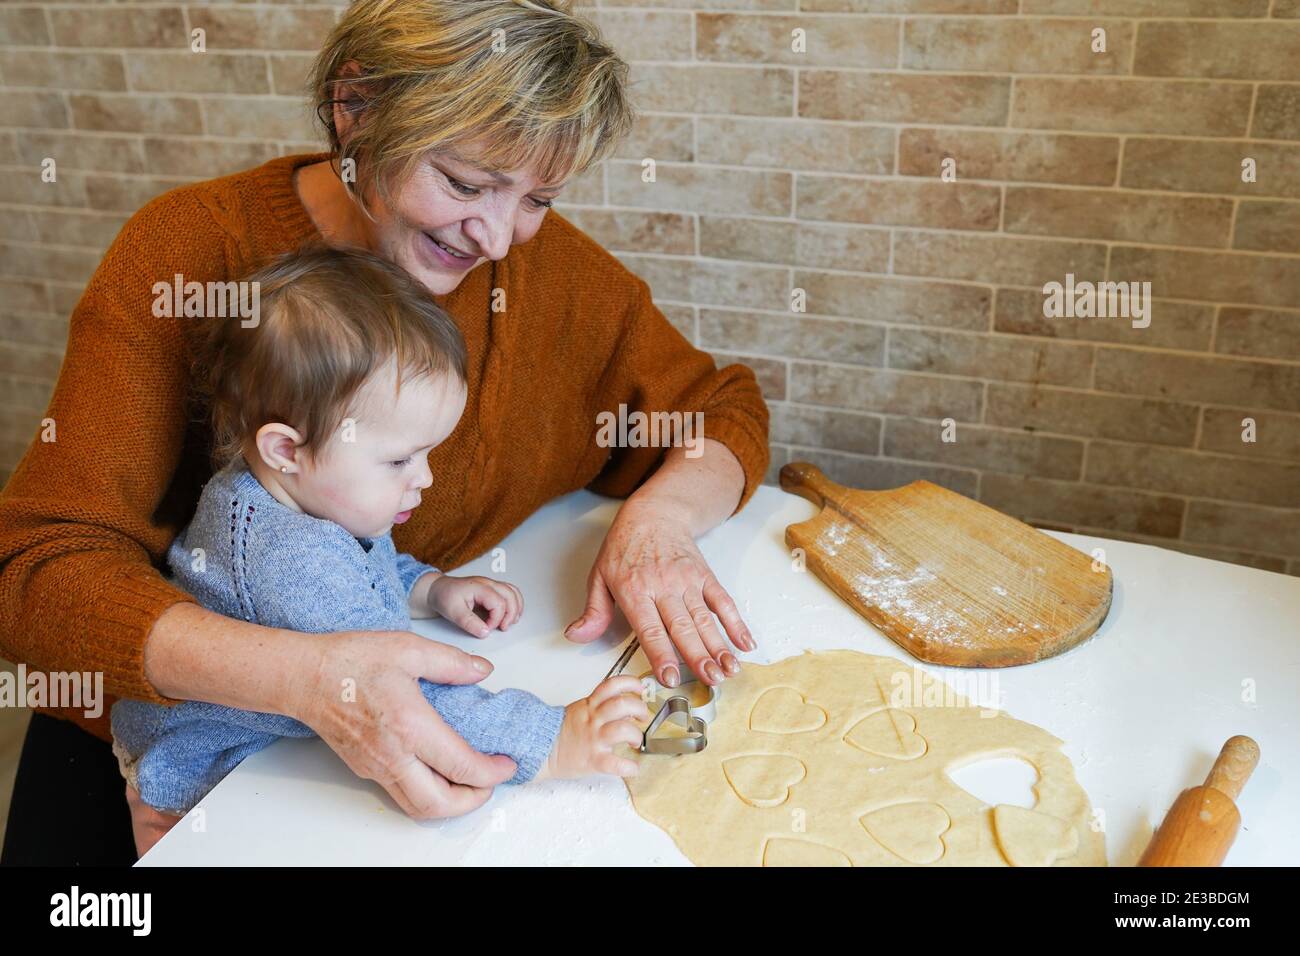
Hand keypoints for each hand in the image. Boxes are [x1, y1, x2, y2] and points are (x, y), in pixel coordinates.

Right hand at [292, 630, 517, 818]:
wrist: (303, 676)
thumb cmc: (350, 660)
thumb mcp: (408, 649)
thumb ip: (451, 663)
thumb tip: (482, 670)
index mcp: (410, 726)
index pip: (462, 766)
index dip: (492, 772)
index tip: (507, 764)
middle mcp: (393, 756)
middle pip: (440, 804)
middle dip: (473, 800)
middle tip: (490, 781)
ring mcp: (376, 767)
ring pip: (417, 806)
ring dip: (448, 802)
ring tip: (468, 781)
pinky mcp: (364, 769)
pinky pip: (400, 793)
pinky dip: (426, 792)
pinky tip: (437, 769)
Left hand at [428, 574, 522, 637]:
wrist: (437, 590)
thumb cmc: (444, 597)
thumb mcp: (453, 612)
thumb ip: (470, 623)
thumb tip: (485, 632)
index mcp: (480, 587)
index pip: (498, 603)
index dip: (496, 619)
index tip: (487, 629)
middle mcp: (488, 583)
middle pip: (510, 596)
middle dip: (510, 614)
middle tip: (502, 628)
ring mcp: (491, 585)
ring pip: (513, 592)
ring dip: (516, 608)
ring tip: (510, 622)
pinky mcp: (492, 589)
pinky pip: (510, 592)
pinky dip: (514, 603)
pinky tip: (510, 614)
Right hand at [537, 675, 649, 779]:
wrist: (542, 750)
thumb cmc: (561, 733)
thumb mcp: (579, 710)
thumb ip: (601, 706)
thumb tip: (625, 709)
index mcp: (589, 706)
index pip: (611, 685)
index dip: (630, 683)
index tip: (639, 688)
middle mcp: (593, 719)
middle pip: (622, 704)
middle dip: (640, 708)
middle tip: (643, 716)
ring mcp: (594, 739)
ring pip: (622, 729)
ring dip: (636, 734)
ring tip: (636, 740)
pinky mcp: (593, 760)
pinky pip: (614, 763)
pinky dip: (628, 767)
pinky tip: (633, 768)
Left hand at [564, 498, 755, 689]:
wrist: (653, 513)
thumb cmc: (624, 548)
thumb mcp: (599, 576)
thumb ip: (593, 611)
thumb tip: (576, 636)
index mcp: (634, 591)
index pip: (650, 629)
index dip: (662, 654)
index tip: (670, 677)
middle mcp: (663, 587)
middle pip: (683, 627)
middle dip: (698, 656)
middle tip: (710, 680)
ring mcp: (687, 581)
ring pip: (705, 618)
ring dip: (719, 646)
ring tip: (729, 670)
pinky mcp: (704, 576)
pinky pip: (723, 601)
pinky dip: (736, 622)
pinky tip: (746, 643)